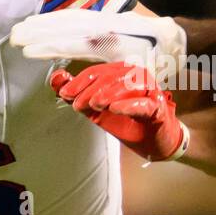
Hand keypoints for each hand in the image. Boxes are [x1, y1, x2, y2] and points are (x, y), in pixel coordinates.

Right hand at [11, 10, 186, 85]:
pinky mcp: (107, 17)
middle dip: (39, 30)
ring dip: (44, 21)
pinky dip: (58, 17)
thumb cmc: (163, 66)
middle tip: (13, 36)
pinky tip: (43, 21)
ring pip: (71, 17)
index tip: (27, 51)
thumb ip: (128, 93)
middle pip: (67, 25)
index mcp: (117, 45)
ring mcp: (108, 19)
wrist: (179, 40)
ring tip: (21, 27)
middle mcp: (109, 27)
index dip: (50, 46)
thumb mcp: (148, 83)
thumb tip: (106, 106)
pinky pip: (78, 15)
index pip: (76, 44)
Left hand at [49, 62, 187, 161]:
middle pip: (110, 76)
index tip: (65, 94)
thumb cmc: (128, 121)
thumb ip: (77, 94)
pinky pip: (144, 103)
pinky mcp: (159, 107)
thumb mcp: (97, 110)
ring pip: (127, 84)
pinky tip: (114, 108)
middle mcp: (136, 76)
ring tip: (93, 104)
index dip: (79, 82)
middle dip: (90, 90)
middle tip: (76, 104)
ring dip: (108, 94)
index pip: (97, 72)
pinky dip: (129, 105)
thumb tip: (56, 78)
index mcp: (121, 72)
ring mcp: (149, 90)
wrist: (154, 142)